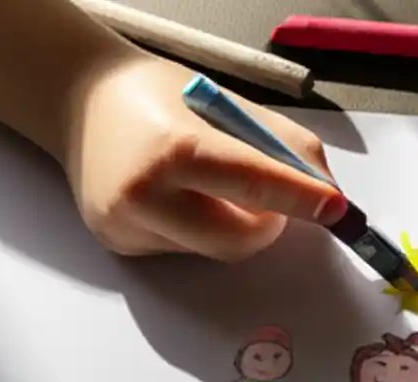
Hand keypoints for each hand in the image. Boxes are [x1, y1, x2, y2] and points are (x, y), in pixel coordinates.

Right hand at [61, 53, 346, 259]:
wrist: (79, 102)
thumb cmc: (157, 96)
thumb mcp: (224, 100)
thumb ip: (281, 143)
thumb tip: (327, 190)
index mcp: (173, 148)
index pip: (251, 182)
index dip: (299, 198)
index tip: (339, 210)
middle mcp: (143, 195)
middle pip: (238, 240)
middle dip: (270, 224)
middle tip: (274, 197)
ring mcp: (127, 227)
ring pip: (215, 249)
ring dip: (235, 224)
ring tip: (211, 183)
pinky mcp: (120, 245)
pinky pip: (186, 250)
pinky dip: (201, 228)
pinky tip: (177, 195)